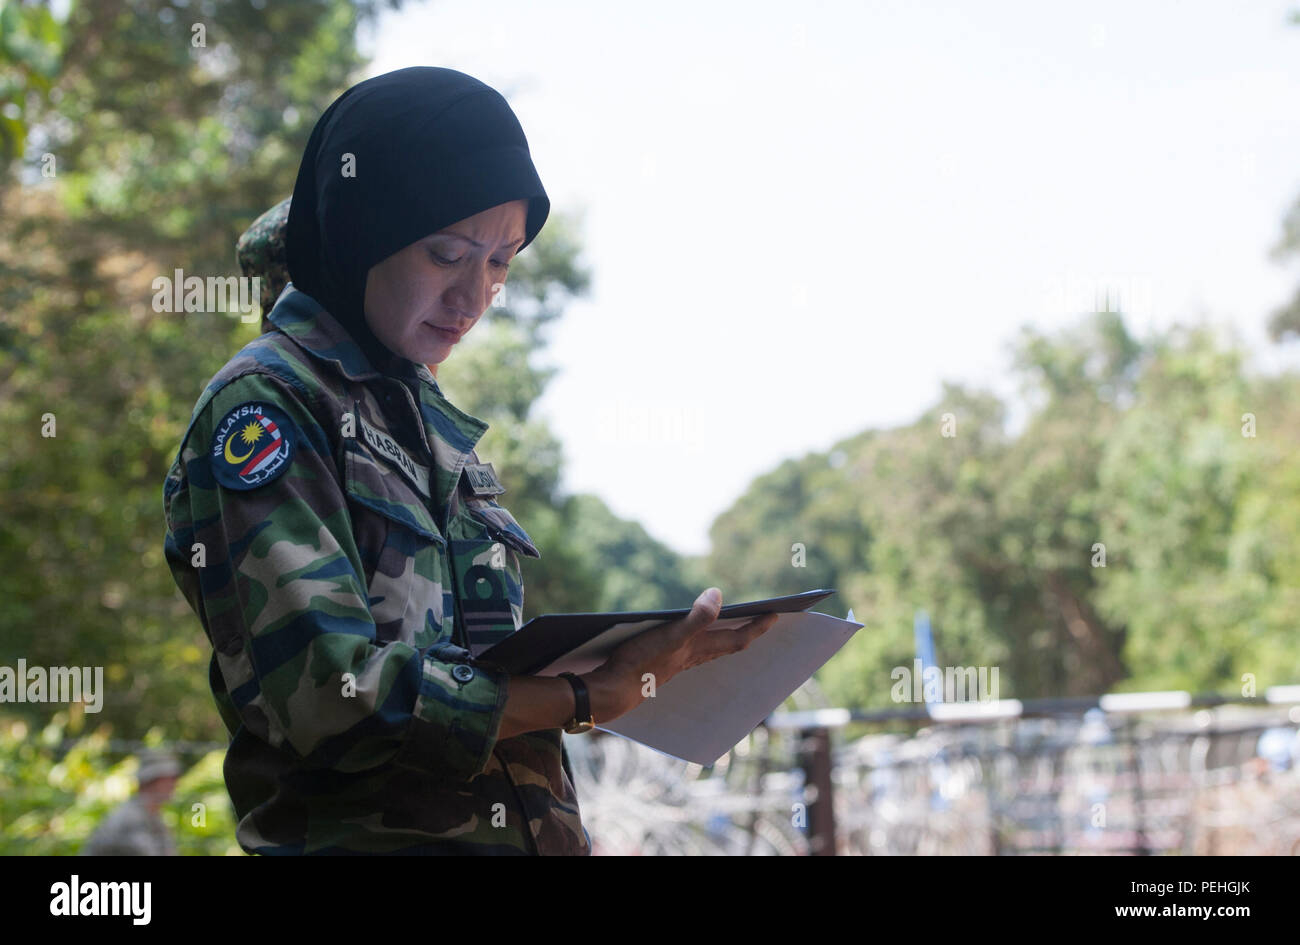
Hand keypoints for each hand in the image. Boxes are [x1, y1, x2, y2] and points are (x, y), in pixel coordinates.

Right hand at [581, 588, 777, 723]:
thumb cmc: (642, 662)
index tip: (777, 614)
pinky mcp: (663, 662)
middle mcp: (694, 657)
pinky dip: (702, 642)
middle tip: (764, 620)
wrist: (615, 689)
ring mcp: (679, 661)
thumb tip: (718, 595)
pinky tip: (692, 639)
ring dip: (726, 637)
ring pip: (712, 649)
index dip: (759, 626)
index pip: (739, 638)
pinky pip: (693, 651)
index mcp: (700, 648)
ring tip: (734, 626)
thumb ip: (697, 616)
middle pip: (729, 645)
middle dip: (748, 632)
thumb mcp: (671, 634)